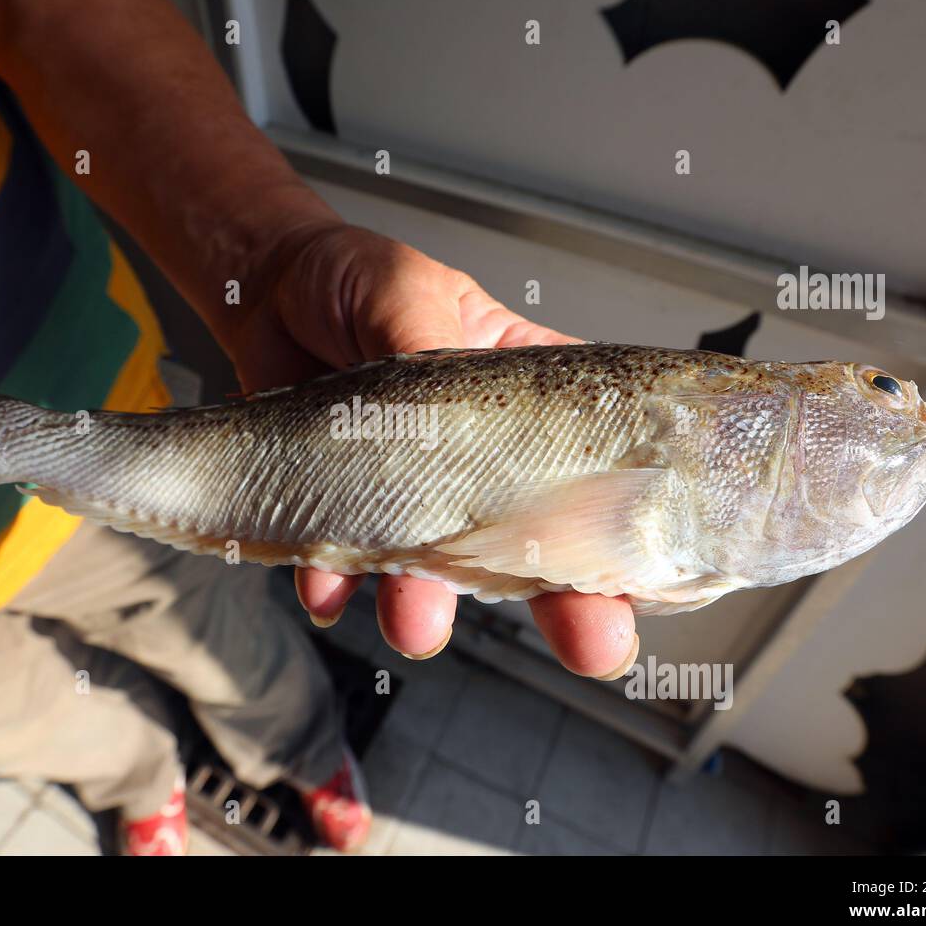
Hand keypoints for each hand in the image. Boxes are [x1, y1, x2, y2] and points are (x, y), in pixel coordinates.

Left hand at [226, 224, 638, 678]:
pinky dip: (333, 582)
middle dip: (571, 606)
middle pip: (540, 547)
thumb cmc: (359, 277)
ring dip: (432, 606)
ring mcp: (413, 497)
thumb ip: (430, 344)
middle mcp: (483, 464)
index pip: (604, 468)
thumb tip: (445, 398)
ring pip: (439, 573)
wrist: (269, 292)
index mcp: (530, 403)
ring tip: (418, 623)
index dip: (635, 529)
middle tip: (594, 647)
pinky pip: (343, 564)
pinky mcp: (343, 514)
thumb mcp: (408, 291)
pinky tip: (326, 587)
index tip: (656, 579)